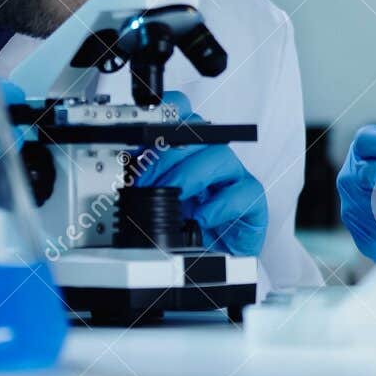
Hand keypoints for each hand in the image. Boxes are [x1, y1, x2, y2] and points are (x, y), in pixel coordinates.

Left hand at [133, 91, 267, 255]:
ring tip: (173, 199)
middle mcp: (213, 160)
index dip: (170, 112)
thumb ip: (144, 179)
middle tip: (145, 182)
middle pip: (199, 133)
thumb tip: (123, 165)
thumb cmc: (185, 229)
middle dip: (167, 155)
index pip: (185, 116)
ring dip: (189, 176)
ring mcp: (235, 179)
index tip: (145, 125)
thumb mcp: (155, 202)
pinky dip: (221, 204)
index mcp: (189, 153)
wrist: (210, 263)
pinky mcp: (253, 202)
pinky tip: (202, 218)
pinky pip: (245, 191)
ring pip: (220, 156)